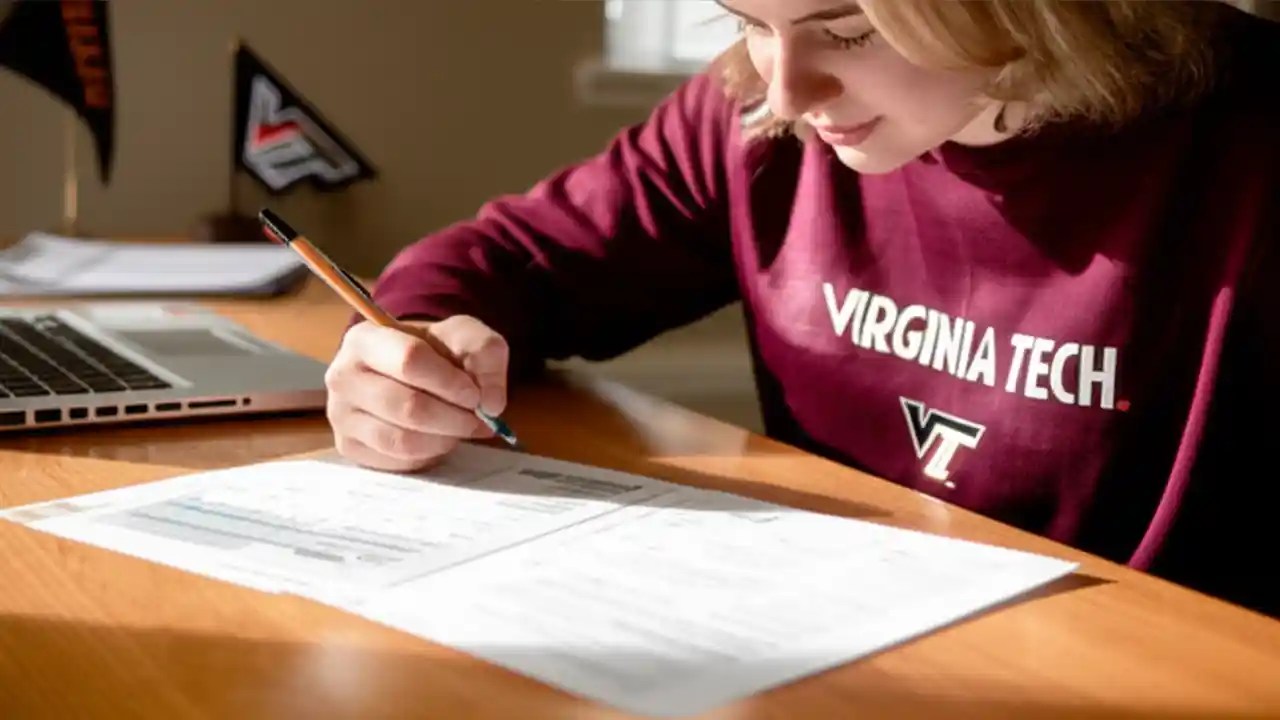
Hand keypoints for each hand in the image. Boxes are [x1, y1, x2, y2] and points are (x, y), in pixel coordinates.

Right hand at [325, 315, 509, 471]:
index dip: (450, 382)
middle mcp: (342, 376)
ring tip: (460, 428)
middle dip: (453, 418)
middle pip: (407, 406)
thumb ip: (486, 353)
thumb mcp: (465, 335)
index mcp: (365, 338)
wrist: (404, 370)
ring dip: (443, 439)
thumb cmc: (433, 351)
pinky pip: (396, 461)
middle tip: (477, 419)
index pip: (410, 360)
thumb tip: (491, 403)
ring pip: (401, 440)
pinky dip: (427, 455)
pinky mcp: (348, 447)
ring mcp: (340, 415)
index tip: (475, 394)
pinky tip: (437, 438)